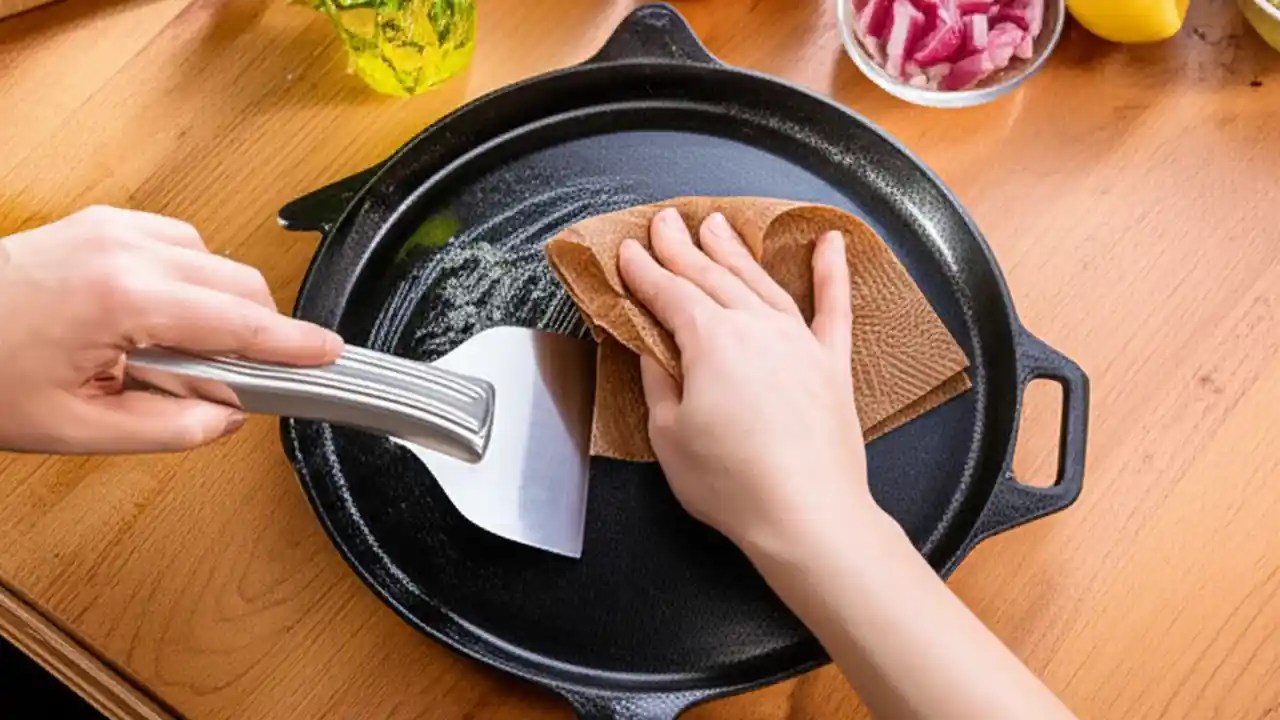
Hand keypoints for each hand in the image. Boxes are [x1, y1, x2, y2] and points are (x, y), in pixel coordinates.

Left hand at [0, 206, 342, 454]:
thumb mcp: (76, 427)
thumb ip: (170, 426)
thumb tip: (225, 416)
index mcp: (124, 299)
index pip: (239, 322)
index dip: (292, 344)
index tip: (329, 355)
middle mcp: (125, 248)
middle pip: (238, 282)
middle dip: (255, 330)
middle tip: (233, 380)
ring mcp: (112, 227)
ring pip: (213, 260)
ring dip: (219, 304)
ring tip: (177, 354)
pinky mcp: (102, 221)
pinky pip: (180, 243)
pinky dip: (190, 279)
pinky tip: (162, 316)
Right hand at [621, 209, 1075, 719]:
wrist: (806, 515)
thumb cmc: (730, 483)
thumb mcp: (668, 433)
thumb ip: (658, 378)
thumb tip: (648, 344)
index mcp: (710, 341)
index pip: (669, 293)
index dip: (644, 271)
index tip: (627, 252)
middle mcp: (755, 327)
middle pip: (712, 276)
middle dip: (683, 247)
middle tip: (665, 221)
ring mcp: (798, 342)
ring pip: (760, 282)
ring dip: (735, 250)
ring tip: (716, 226)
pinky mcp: (830, 364)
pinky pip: (833, 308)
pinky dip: (831, 273)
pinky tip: (831, 243)